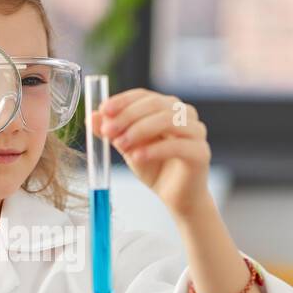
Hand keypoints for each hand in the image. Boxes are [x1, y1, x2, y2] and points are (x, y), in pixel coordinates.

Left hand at [93, 88, 211, 217]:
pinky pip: (177, 146)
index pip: (144, 95)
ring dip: (139, 130)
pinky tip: (137, 156)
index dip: (123, 100)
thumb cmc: (154, 168)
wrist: (176, 197)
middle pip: (155, 104)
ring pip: (167, 120)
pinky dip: (154, 149)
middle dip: (127, 115)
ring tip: (120, 145)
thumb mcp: (127, 147)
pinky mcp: (201, 152)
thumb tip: (91, 117)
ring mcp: (196, 131)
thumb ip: (112, 132)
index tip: (103, 110)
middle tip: (107, 130)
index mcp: (167, 107)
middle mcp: (185, 113)